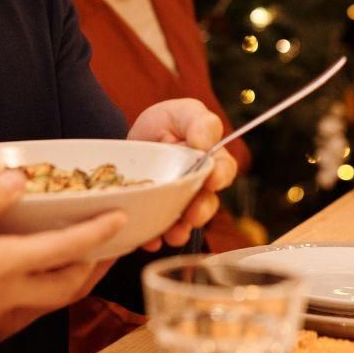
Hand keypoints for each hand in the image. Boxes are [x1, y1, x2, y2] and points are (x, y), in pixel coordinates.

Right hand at [0, 171, 125, 352]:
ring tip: (90, 251)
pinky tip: (44, 265)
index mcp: (5, 265)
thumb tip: (22, 178)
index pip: (66, 247)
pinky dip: (55, 281)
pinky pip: (36, 299)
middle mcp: (11, 290)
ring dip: (79, 274)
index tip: (123, 216)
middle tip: (115, 238)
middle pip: (72, 282)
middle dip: (99, 261)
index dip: (98, 231)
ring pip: (57, 295)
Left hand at [128, 98, 238, 248]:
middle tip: (193, 215)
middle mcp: (198, 187)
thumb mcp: (181, 113)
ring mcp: (177, 205)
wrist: (129, 144)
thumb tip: (205, 143)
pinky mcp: (156, 216)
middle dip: (201, 211)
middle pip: (207, 203)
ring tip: (172, 234)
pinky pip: (158, 232)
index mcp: (211, 161)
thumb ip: (199, 122)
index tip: (212, 180)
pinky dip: (154, 238)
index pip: (224, 170)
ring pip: (185, 223)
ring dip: (181, 231)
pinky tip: (149, 239)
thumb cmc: (164, 124)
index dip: (221, 177)